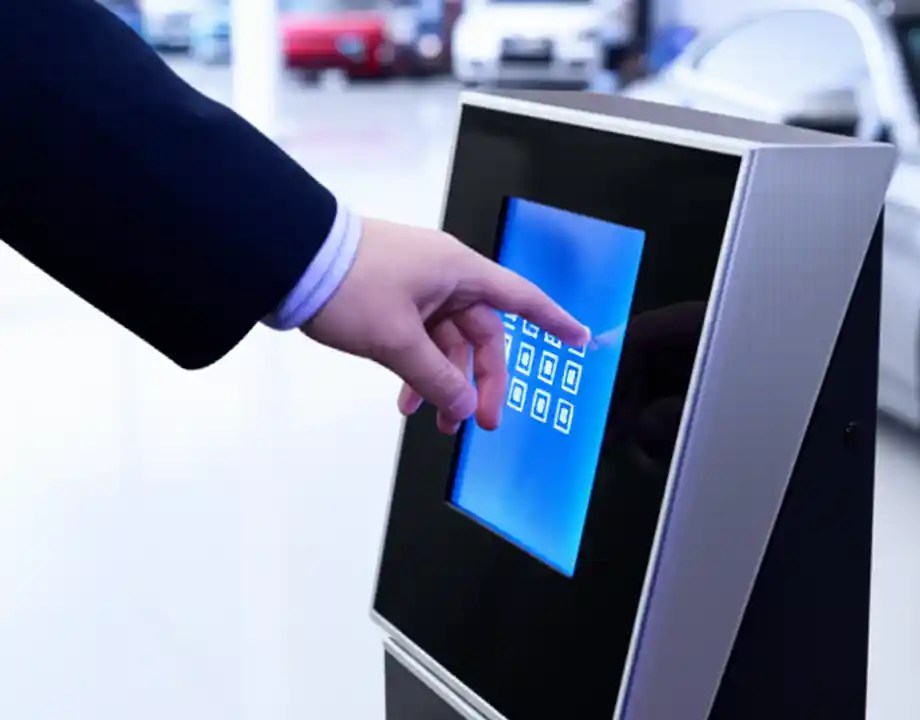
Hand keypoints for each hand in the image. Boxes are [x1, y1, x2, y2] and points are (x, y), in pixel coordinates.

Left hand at [302, 217, 588, 433]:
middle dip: (481, 381)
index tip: (581, 340)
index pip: (522, 299)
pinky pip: (421, 339)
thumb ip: (435, 378)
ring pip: (448, 343)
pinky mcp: (394, 298)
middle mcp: (445, 277)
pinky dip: (419, 369)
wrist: (288, 257)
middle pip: (482, 334)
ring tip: (437, 423)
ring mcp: (419, 287)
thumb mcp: (395, 340)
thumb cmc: (346, 283)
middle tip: (477, 423)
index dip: (554, 322)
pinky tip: (406, 400)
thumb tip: (462, 408)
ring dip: (446, 382)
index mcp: (458, 272)